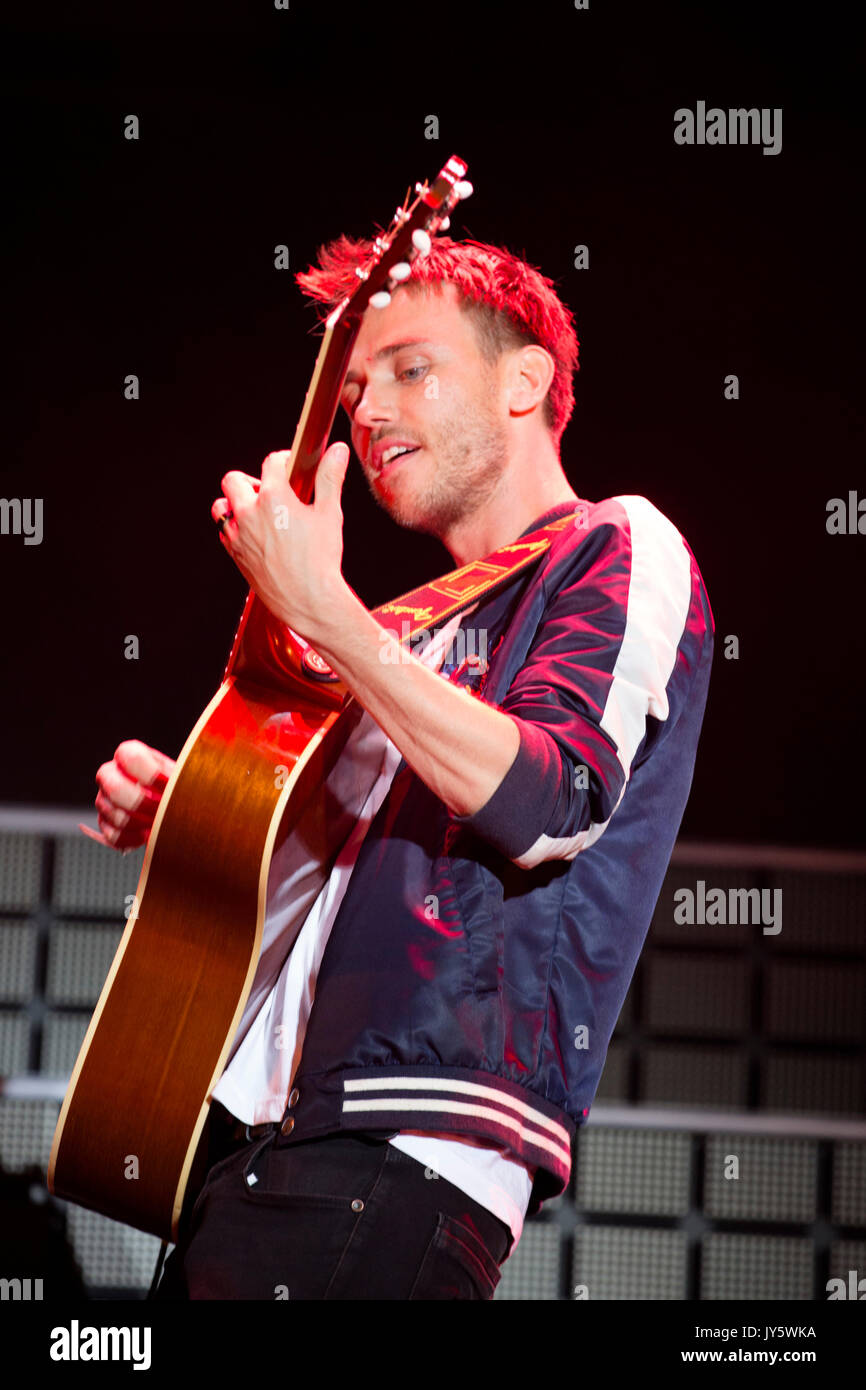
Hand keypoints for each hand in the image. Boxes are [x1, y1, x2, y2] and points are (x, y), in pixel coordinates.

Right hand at [82, 740, 175, 851]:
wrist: (173, 806)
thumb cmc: (177, 787)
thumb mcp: (180, 777)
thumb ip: (176, 779)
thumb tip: (177, 788)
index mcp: (131, 756)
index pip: (129, 756)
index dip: (149, 774)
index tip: (167, 786)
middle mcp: (112, 774)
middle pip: (114, 787)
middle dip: (140, 804)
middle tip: (159, 811)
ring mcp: (105, 799)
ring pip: (113, 814)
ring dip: (139, 823)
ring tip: (158, 824)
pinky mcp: (105, 822)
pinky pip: (112, 835)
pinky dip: (132, 839)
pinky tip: (147, 836)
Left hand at [211, 443, 350, 640]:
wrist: (307, 600)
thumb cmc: (320, 560)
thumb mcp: (330, 514)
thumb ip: (330, 478)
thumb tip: (337, 451)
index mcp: (274, 498)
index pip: (271, 463)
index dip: (283, 460)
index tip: (290, 466)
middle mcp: (249, 513)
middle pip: (234, 480)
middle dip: (250, 480)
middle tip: (270, 491)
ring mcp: (238, 535)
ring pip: (221, 506)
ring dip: (235, 503)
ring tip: (258, 512)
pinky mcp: (235, 554)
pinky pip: (224, 532)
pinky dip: (235, 528)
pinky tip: (256, 535)